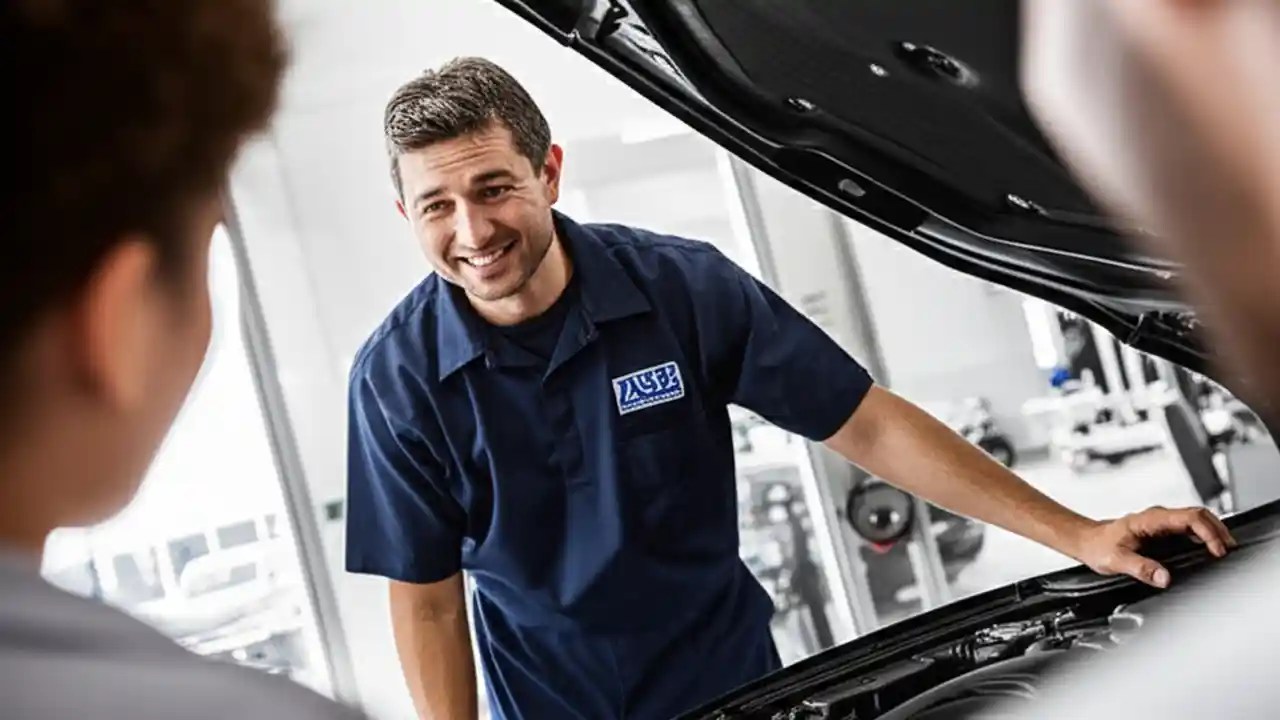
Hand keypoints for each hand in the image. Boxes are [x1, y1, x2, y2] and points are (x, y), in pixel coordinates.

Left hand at [1072, 506, 1237, 588]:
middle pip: (1199, 515)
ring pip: (1196, 521)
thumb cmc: (1099, 546)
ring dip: (1214, 533)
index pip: (1189, 518)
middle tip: (1229, 550)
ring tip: (1225, 550)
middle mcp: (1159, 518)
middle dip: (1218, 531)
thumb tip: (1164, 577)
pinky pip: (1189, 530)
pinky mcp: (1163, 532)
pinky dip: (1204, 538)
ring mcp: (1162, 524)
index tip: (1218, 549)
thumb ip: (1140, 568)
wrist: (1087, 541)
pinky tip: (1210, 551)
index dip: (1208, 532)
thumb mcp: (1116, 560)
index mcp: (1150, 519)